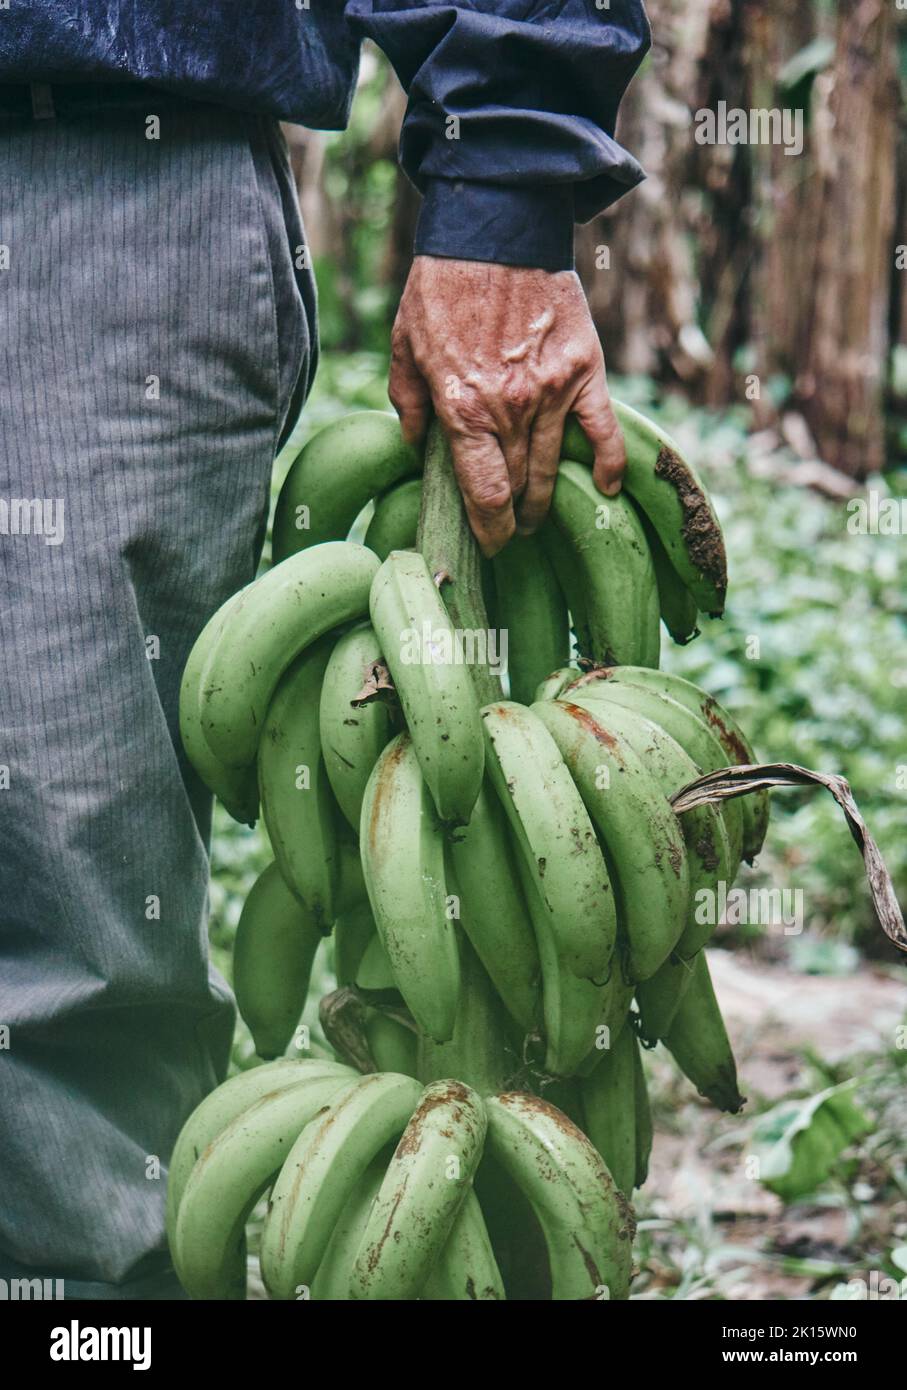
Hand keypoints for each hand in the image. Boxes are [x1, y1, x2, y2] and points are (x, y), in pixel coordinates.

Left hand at [389, 256, 624, 554]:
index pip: (485, 495)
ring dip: (547, 500)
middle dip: (515, 520)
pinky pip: (602, 430)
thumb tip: (416, 446)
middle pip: (520, 489)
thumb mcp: (403, 346)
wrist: (495, 229)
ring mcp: (552, 393)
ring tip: (538, 516)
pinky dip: (608, 464)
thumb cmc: (440, 287)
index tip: (489, 545)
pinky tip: (606, 489)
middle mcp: (512, 410)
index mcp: (464, 409)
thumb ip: (407, 402)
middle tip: (511, 532)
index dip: (489, 530)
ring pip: (555, 468)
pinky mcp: (584, 371)